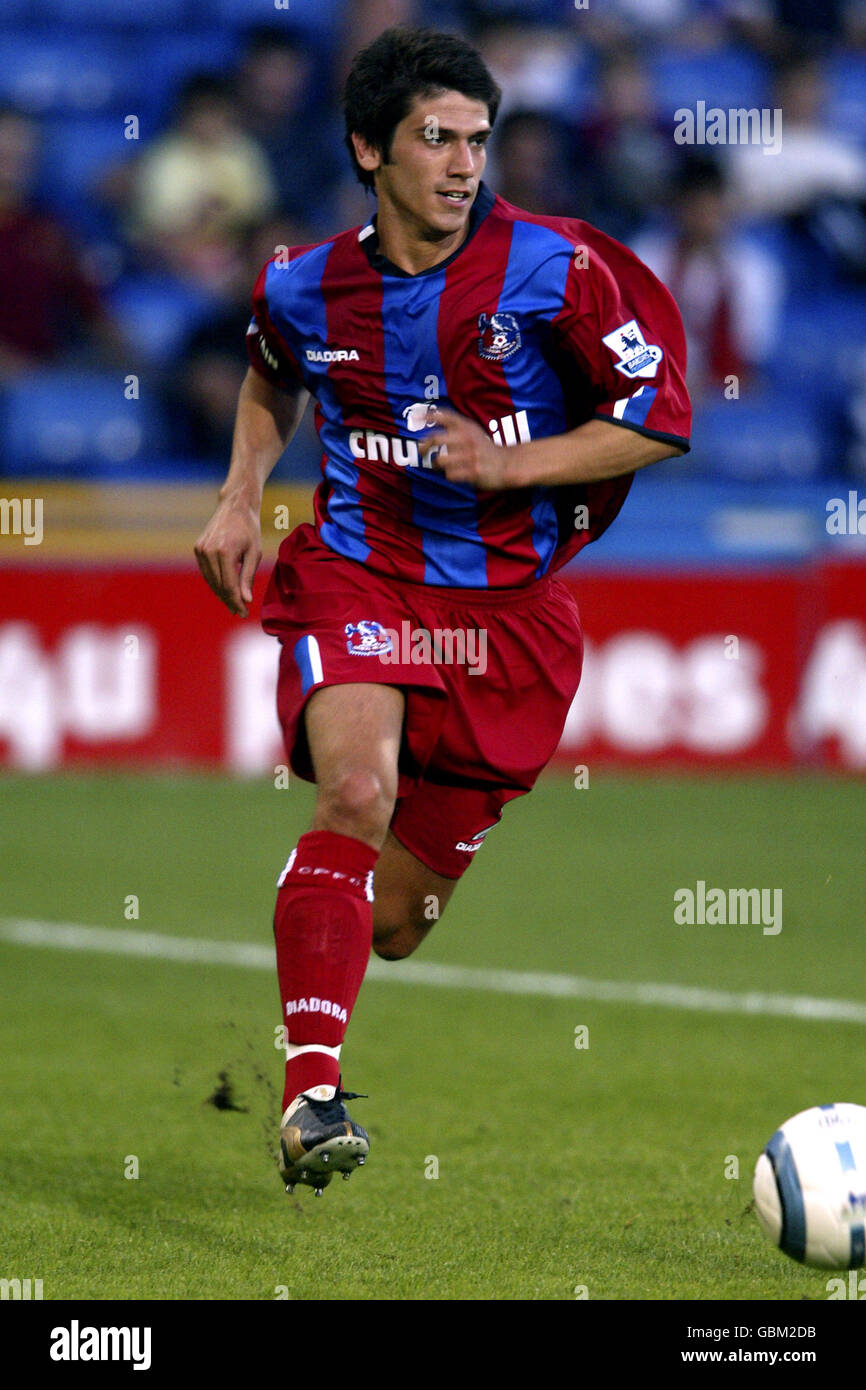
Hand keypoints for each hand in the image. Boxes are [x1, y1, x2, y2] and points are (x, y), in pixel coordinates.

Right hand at [194, 494, 261, 617]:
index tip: (244, 612)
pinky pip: (206, 572)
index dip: (236, 602)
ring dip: (221, 594)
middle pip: (219, 586)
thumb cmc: (249, 529)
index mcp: (225, 552)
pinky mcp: (198, 549)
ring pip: (211, 581)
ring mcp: (200, 550)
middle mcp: (209, 552)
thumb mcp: (254, 553)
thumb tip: (246, 600)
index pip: (229, 586)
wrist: (235, 506)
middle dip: (229, 600)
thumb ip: (247, 577)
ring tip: (233, 604)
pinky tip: (224, 589)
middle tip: (239, 611)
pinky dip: (215, 582)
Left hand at [420, 408, 508, 489]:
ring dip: (437, 464)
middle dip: (424, 446)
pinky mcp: (473, 472)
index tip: (415, 417)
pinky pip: (450, 475)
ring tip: (440, 466)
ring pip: (440, 460)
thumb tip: (430, 421)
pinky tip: (456, 474)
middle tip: (421, 451)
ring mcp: (470, 455)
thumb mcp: (473, 431)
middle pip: (436, 439)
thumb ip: (455, 426)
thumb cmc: (485, 449)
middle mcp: (468, 439)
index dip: (428, 415)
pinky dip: (449, 475)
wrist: (508, 465)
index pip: (445, 416)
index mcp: (467, 427)